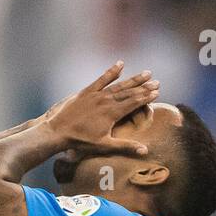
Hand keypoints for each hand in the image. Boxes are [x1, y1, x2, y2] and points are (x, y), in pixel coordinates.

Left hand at [44, 62, 158, 154]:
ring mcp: (97, 94)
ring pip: (119, 85)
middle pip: (129, 92)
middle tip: (157, 81)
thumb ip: (125, 146)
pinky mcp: (87, 91)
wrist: (59, 131)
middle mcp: (107, 101)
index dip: (146, 97)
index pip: (134, 102)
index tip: (157, 92)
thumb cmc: (81, 141)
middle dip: (144, 87)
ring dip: (133, 79)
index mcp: (112, 113)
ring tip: (146, 73)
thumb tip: (144, 151)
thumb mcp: (104, 146)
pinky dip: (112, 71)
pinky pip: (102, 79)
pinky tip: (121, 64)